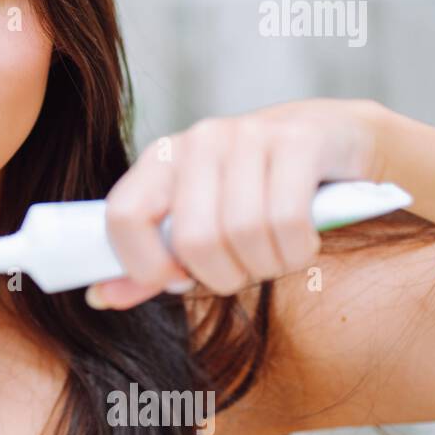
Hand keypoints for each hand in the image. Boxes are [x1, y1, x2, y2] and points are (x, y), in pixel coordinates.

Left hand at [88, 98, 385, 309]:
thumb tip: (99, 299)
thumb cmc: (256, 193)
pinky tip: (301, 244)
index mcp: (161, 160)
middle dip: (222, 277)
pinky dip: (297, 250)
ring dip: (265, 266)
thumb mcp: (197, 225)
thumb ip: (150, 265)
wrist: (334, 139)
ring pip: (242, 234)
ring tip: (274, 255)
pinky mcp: (298, 141)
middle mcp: (199, 140)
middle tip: (240, 271)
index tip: (176, 280)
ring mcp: (248, 135)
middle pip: (193, 240)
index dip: (144, 265)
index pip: (122, 215)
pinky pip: (286, 221)